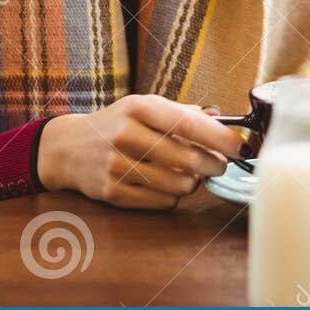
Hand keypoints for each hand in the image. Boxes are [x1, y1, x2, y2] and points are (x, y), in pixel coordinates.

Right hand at [37, 94, 239, 208]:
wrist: (67, 148)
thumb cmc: (116, 124)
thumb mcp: (144, 107)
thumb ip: (183, 112)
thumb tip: (221, 118)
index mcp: (138, 108)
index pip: (187, 124)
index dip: (220, 137)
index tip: (242, 146)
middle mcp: (125, 135)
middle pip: (187, 159)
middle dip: (214, 165)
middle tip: (220, 165)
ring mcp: (116, 166)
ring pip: (178, 184)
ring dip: (193, 182)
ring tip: (190, 173)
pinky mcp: (111, 193)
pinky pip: (162, 202)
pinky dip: (173, 196)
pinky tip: (167, 184)